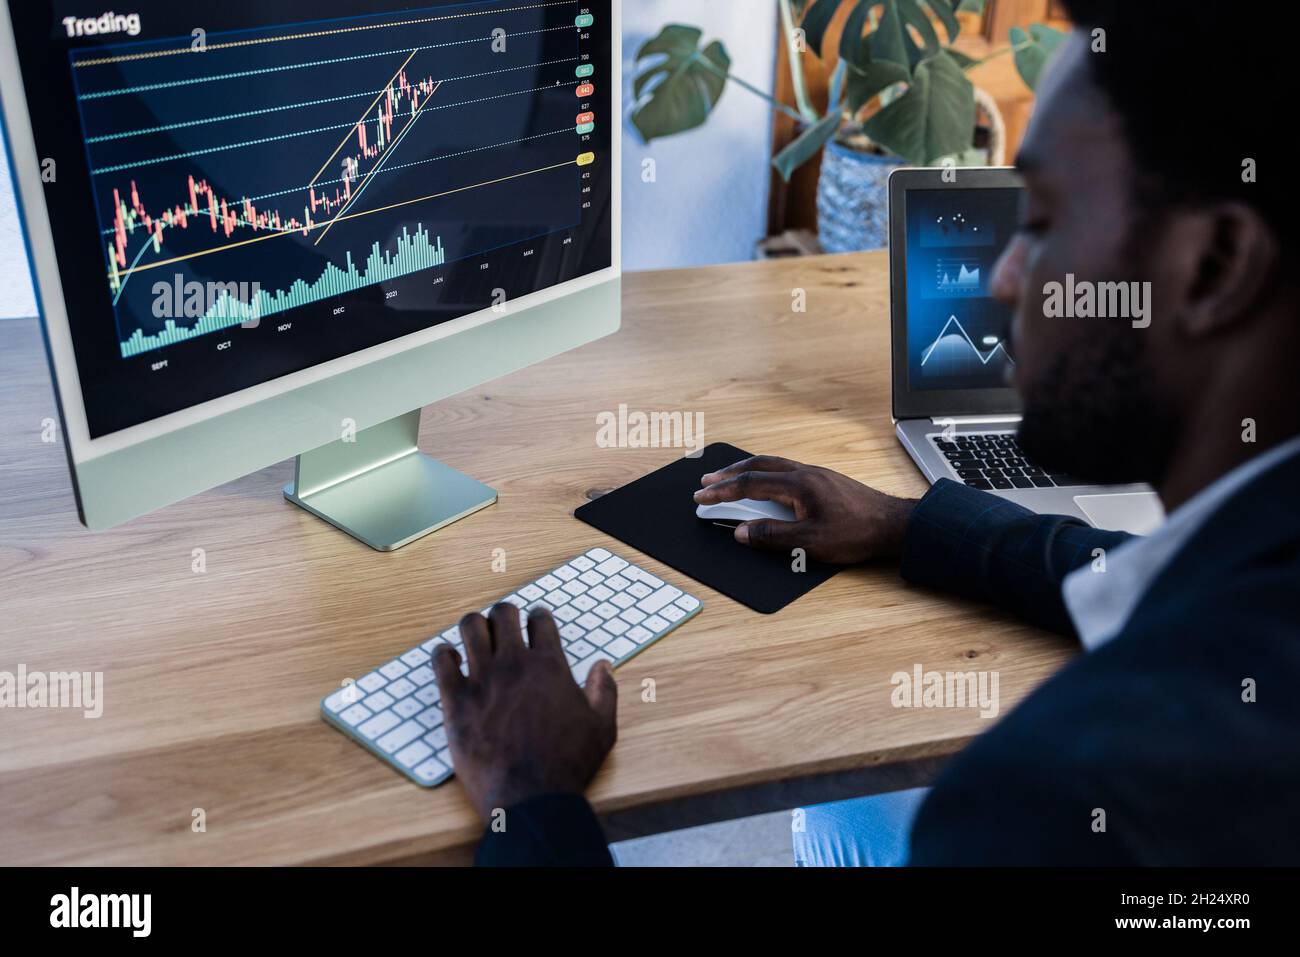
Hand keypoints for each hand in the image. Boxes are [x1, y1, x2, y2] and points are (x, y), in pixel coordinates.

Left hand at [432, 604, 617, 820]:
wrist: (530, 797)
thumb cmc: (568, 765)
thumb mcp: (602, 728)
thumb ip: (604, 691)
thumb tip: (603, 665)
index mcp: (549, 666)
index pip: (540, 620)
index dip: (538, 617)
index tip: (535, 622)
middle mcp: (514, 665)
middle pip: (502, 614)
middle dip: (504, 615)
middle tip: (504, 626)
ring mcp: (482, 680)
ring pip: (470, 628)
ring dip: (474, 627)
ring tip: (476, 637)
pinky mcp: (455, 701)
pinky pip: (441, 661)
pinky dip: (444, 655)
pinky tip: (450, 660)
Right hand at [694, 455, 918, 563]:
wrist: (893, 524)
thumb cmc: (857, 533)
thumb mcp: (810, 543)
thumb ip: (772, 536)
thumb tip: (741, 532)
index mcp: (797, 484)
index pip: (749, 484)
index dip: (722, 491)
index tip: (702, 496)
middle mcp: (804, 472)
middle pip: (757, 466)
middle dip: (728, 474)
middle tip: (706, 481)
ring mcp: (815, 474)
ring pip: (772, 464)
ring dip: (746, 470)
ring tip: (729, 478)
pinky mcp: (824, 480)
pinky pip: (785, 468)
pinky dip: (765, 472)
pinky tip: (765, 482)